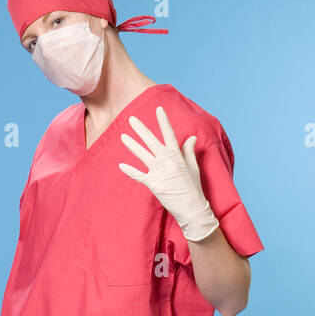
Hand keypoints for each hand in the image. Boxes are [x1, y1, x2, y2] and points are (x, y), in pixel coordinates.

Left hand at [118, 105, 218, 241]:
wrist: (191, 207)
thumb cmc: (193, 187)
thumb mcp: (193, 166)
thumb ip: (189, 150)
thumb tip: (192, 137)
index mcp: (177, 155)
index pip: (169, 134)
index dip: (163, 121)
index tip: (158, 109)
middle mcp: (167, 160)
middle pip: (151, 141)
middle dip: (141, 129)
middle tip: (131, 119)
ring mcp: (159, 171)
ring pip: (142, 154)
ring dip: (132, 145)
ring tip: (122, 136)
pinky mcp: (153, 183)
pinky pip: (139, 175)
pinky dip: (130, 171)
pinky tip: (121, 165)